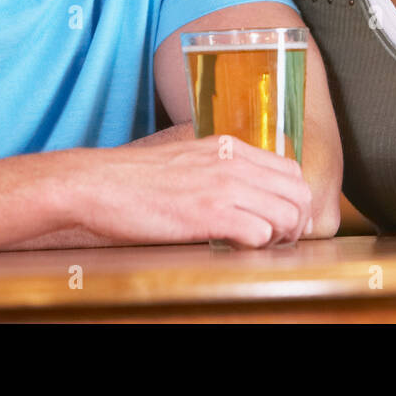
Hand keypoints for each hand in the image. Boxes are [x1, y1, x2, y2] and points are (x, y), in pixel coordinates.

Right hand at [72, 136, 312, 247]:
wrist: (98, 184)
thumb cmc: (136, 179)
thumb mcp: (188, 159)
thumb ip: (219, 169)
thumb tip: (245, 193)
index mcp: (229, 147)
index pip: (290, 169)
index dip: (295, 199)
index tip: (283, 220)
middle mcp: (233, 162)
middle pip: (298, 192)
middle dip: (297, 221)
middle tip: (278, 240)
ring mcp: (222, 186)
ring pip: (286, 215)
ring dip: (280, 237)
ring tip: (260, 246)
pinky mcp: (208, 213)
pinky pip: (259, 233)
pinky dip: (256, 246)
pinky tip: (236, 248)